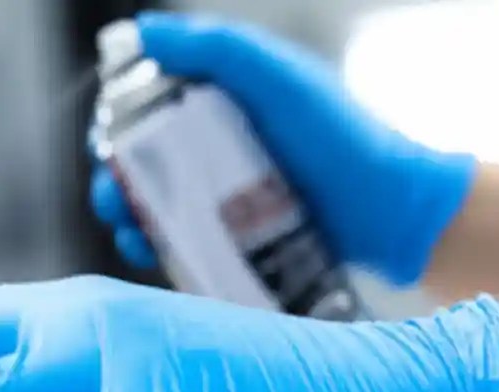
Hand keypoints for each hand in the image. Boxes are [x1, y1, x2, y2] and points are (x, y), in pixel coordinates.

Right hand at [92, 12, 476, 285]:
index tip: (107, 144)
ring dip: (129, 217)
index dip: (116, 123)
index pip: (144, 102)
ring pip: (153, 204)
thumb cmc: (342, 136)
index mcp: (218, 96)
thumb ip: (210, 47)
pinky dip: (158, 247)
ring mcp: (223, 191)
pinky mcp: (233, 235)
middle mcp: (215, 142)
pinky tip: (153, 253)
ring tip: (133, 232)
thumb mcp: (275, 76)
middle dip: (114, 179)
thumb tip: (137, 32)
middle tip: (115, 199)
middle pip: (138, 160)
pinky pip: (181, 240)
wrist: (391, 212)